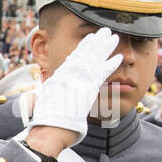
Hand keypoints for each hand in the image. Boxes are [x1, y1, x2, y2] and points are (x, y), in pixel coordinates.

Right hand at [25, 27, 122, 154]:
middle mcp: (67, 76)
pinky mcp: (87, 89)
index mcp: (57, 79)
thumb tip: (41, 99)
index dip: (82, 48)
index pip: (72, 59)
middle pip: (83, 54)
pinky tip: (119, 57)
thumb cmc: (45, 123)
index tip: (89, 39)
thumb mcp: (44, 105)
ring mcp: (77, 81)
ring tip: (113, 36)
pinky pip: (102, 73)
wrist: (49, 130)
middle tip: (104, 31)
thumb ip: (48, 97)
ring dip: (105, 47)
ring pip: (93, 59)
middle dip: (95, 42)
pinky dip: (111, 64)